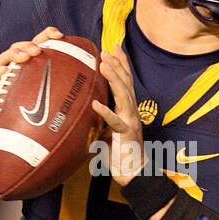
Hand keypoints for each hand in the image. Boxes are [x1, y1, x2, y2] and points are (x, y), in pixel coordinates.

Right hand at [0, 26, 63, 122]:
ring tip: (24, 58)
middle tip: (38, 51)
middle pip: (20, 47)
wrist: (1, 128)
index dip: (47, 35)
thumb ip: (62, 95)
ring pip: (5, 56)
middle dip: (29, 45)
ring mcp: (0, 73)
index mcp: (29, 65)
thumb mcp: (46, 101)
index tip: (60, 34)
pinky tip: (5, 71)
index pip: (37, 44)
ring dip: (15, 54)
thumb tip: (89, 97)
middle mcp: (14, 65)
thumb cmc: (27, 113)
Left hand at [92, 44, 145, 187]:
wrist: (134, 173)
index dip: (121, 63)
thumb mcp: (108, 131)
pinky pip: (115, 122)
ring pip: (124, 95)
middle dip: (117, 64)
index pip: (126, 81)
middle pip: (126, 83)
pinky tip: (95, 104)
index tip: (114, 47)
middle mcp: (132, 112)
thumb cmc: (120, 153)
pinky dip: (106, 112)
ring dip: (114, 78)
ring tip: (104, 64)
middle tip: (107, 49)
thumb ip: (101, 118)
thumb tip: (84, 109)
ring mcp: (131, 122)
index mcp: (128, 109)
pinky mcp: (126, 135)